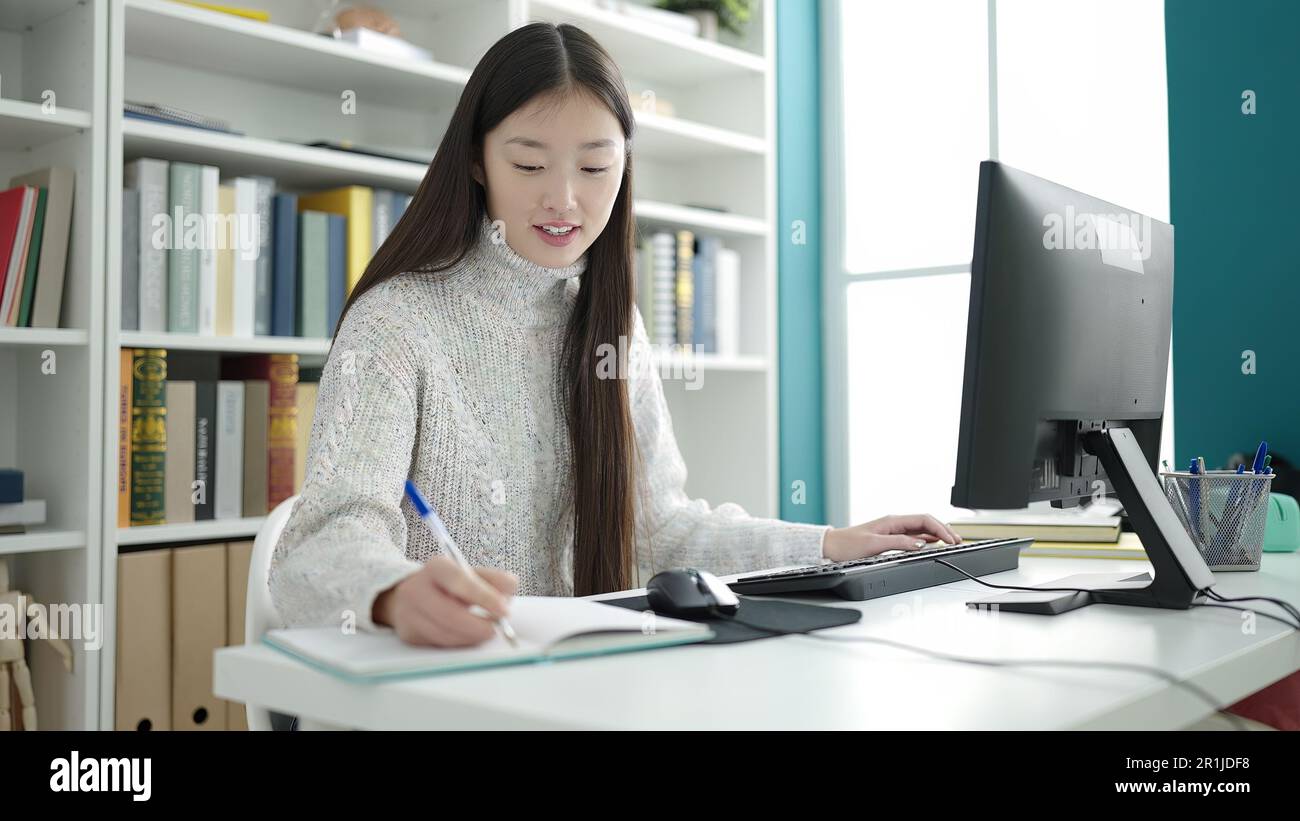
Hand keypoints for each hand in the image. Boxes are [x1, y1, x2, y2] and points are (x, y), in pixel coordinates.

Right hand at [372, 556, 517, 646]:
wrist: (412, 594)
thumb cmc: (450, 585)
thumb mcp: (471, 573)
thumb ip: (495, 579)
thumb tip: (510, 591)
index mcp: (436, 567)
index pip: (459, 580)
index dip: (483, 596)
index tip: (504, 610)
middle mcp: (417, 589)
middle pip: (449, 613)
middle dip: (478, 625)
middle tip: (496, 629)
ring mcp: (409, 613)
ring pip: (445, 633)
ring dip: (471, 637)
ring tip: (484, 631)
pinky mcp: (409, 634)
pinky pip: (439, 644)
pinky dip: (459, 642)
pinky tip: (467, 636)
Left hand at [822, 514, 960, 563]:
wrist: (831, 547)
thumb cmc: (847, 545)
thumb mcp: (873, 545)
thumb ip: (898, 543)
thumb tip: (920, 544)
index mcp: (892, 521)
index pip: (924, 519)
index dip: (941, 528)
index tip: (951, 539)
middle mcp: (894, 523)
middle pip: (926, 523)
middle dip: (944, 530)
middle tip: (958, 541)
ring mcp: (893, 530)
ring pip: (921, 529)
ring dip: (937, 535)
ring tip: (951, 542)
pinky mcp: (890, 538)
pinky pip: (914, 536)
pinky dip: (927, 540)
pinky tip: (933, 544)